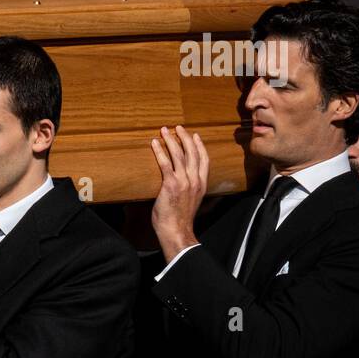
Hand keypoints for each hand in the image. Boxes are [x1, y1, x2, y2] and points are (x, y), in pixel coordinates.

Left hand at [150, 125, 207, 259]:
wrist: (177, 230)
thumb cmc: (180, 219)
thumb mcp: (190, 201)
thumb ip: (189, 190)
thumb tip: (181, 185)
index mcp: (202, 184)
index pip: (204, 160)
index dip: (200, 146)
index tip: (196, 136)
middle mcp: (195, 180)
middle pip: (192, 153)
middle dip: (185, 138)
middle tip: (178, 127)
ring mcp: (184, 181)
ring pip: (179, 155)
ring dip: (171, 140)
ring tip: (165, 130)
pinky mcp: (171, 184)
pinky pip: (165, 164)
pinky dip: (160, 152)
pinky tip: (154, 143)